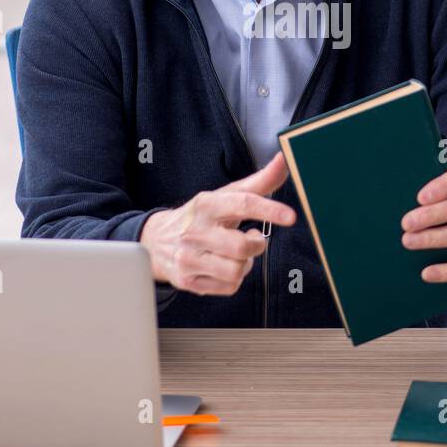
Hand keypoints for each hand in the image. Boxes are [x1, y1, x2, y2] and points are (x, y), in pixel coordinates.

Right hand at [140, 152, 296, 294]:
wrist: (156, 240)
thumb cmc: (201, 216)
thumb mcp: (225, 196)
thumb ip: (259, 182)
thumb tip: (285, 159)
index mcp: (206, 204)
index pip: (242, 204)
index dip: (269, 210)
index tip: (290, 216)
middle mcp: (195, 231)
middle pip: (242, 247)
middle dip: (256, 245)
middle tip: (251, 238)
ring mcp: (188, 258)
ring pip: (237, 272)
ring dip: (245, 265)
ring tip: (234, 254)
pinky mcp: (187, 281)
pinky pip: (229, 287)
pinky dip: (234, 279)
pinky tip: (223, 266)